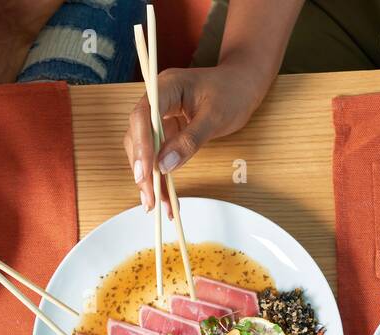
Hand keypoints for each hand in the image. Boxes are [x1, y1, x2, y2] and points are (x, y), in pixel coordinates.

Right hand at [123, 62, 271, 210]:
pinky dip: (161, 175)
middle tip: (150, 198)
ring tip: (158, 204)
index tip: (144, 173)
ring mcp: (160, 117)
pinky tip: (164, 196)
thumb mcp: (215, 117)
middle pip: (138, 136)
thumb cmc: (232, 93)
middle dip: (142, 169)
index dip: (140, 146)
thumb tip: (165, 165)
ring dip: (149, 178)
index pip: (143, 116)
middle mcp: (157, 101)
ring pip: (145, 149)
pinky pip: (158, 155)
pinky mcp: (167, 131)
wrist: (242, 85)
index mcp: (166, 87)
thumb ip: (190, 140)